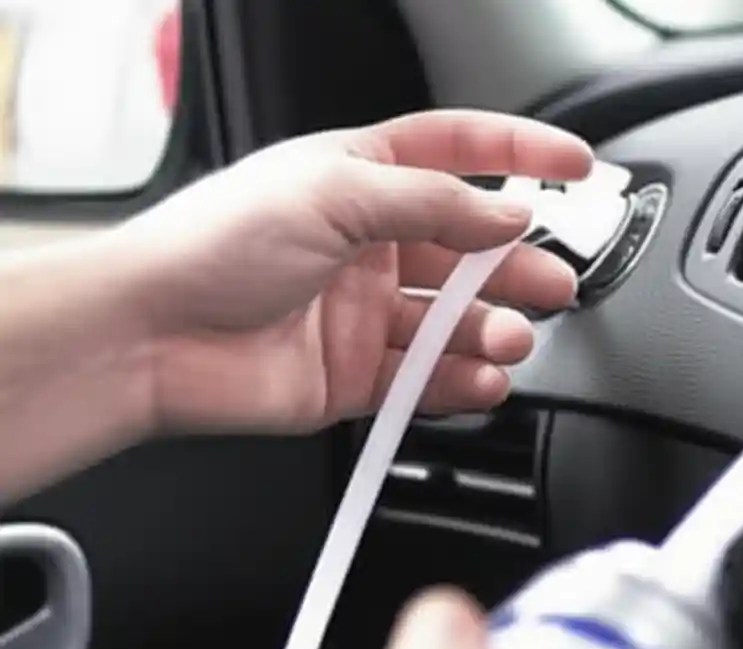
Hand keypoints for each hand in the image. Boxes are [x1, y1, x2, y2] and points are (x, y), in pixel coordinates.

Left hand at [123, 109, 591, 433]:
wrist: (147, 336)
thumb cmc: (215, 243)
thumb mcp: (335, 192)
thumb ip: (435, 204)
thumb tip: (510, 211)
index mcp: (360, 179)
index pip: (458, 153)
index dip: (520, 154)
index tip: (578, 168)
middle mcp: (367, 245)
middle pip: (467, 250)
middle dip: (517, 266)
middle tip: (555, 284)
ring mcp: (361, 313)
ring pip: (451, 321)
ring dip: (490, 331)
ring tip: (510, 340)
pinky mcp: (352, 375)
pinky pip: (423, 380)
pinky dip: (459, 384)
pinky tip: (482, 381)